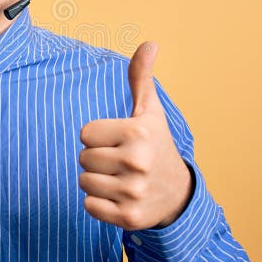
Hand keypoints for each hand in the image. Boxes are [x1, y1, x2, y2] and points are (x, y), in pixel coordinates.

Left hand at [78, 42, 191, 229]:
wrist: (178, 194)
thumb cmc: (157, 145)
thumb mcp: (149, 112)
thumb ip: (141, 78)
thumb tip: (149, 43)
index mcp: (137, 133)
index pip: (86, 134)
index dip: (98, 136)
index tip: (118, 141)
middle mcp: (136, 162)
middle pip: (83, 158)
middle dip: (97, 159)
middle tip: (120, 161)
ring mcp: (133, 192)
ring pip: (84, 182)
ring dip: (96, 181)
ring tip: (120, 178)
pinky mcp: (128, 217)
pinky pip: (89, 206)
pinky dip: (99, 203)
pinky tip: (119, 197)